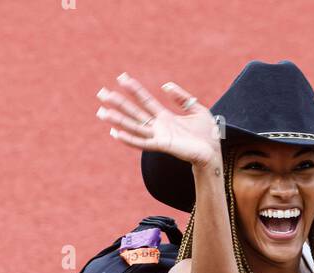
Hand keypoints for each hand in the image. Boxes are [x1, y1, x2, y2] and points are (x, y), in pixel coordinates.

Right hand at [96, 73, 220, 167]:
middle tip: (101, 93)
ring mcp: (158, 137)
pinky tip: (115, 134)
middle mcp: (158, 127)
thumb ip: (181, 97)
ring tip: (101, 112)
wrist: (213, 153)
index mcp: (165, 117)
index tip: (121, 78)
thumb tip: (165, 85)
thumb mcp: (196, 108)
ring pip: (133, 127)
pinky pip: (142, 143)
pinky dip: (128, 139)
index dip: (133, 88)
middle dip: (117, 102)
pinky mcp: (162, 146)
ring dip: (117, 120)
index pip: (145, 100)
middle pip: (133, 112)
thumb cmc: (207, 134)